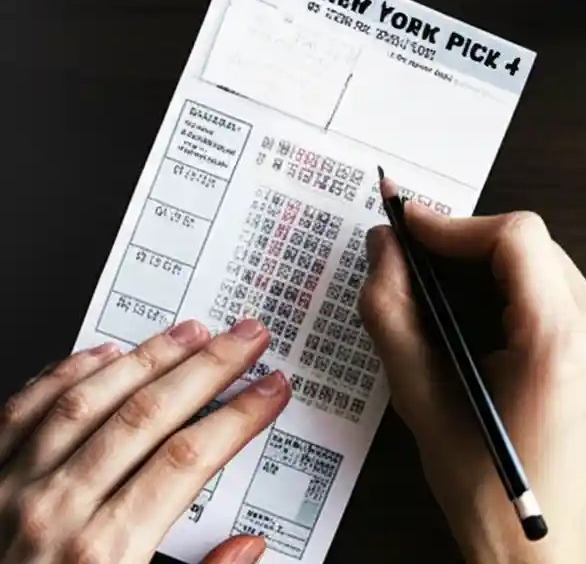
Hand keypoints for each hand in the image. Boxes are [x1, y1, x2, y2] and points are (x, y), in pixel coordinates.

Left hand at [0, 319, 289, 563]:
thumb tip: (247, 549)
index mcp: (106, 554)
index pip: (191, 457)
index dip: (240, 414)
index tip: (271, 389)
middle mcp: (56, 512)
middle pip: (147, 414)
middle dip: (208, 367)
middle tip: (246, 338)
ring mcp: (10, 492)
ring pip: (87, 400)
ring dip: (145, 357)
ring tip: (189, 333)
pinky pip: (21, 412)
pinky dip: (64, 375)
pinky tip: (99, 356)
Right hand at [359, 205, 585, 563]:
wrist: (564, 558)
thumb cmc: (503, 503)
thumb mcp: (428, 408)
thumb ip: (396, 318)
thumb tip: (384, 252)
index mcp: (565, 343)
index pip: (516, 236)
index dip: (454, 224)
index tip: (407, 225)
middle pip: (533, 247)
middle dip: (468, 248)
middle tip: (411, 265)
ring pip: (550, 268)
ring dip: (495, 272)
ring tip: (441, 299)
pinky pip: (568, 298)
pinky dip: (522, 297)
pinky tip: (485, 328)